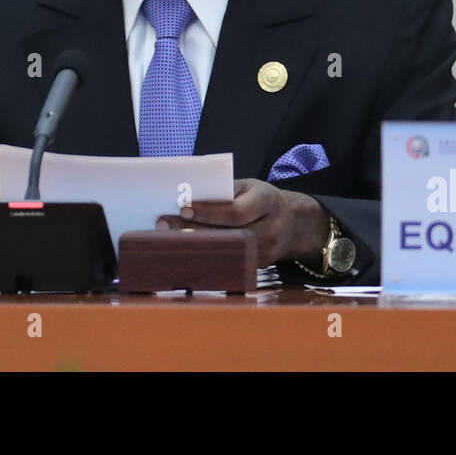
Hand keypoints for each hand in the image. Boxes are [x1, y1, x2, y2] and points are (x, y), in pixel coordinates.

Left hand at [155, 178, 329, 267]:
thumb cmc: (262, 200)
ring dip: (192, 247)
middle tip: (162, 225)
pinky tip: (181, 252)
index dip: (209, 212)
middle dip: (192, 230)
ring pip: (223, 253)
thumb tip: (187, 197)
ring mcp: (264, 253)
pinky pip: (226, 263)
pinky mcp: (256, 268)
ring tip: (165, 240)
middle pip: (226, 235)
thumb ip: (224, 192)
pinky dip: (202, 258)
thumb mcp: (250, 186)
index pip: (236, 211)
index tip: (183, 207)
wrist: (294, 224)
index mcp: (268, 202)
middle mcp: (270, 230)